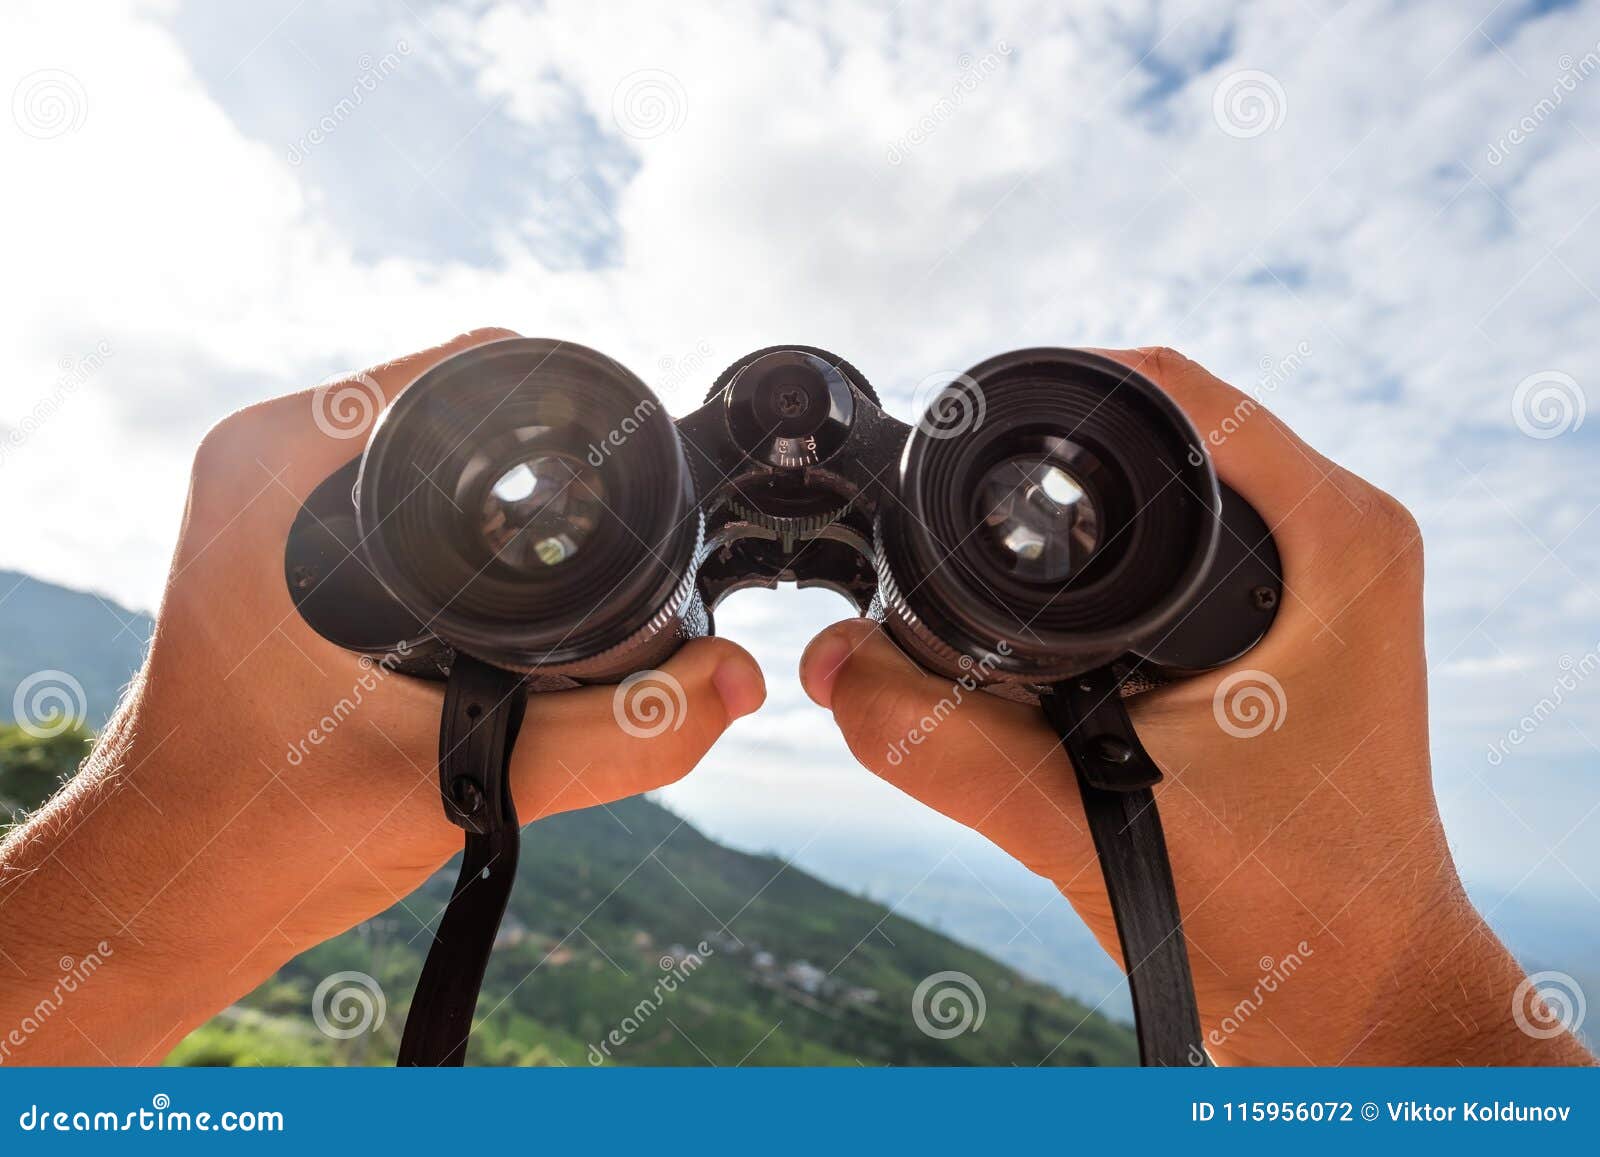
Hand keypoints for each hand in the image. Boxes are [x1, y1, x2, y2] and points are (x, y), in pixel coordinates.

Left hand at [0, 328, 764, 1064]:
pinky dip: (464, 533)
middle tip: (599, 573)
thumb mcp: (468, 778)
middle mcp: (264, 456)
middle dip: (546, 476)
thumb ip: (625, 735)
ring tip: (551, 597)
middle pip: (464, 408)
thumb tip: (738, 678)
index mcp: (278, 465)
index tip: (634, 492)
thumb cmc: (268, 835)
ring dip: (505, 507)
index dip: (572, 421)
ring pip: (437, 452)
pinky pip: (402, 492)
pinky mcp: (279, 535)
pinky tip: (499, 609)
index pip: (474, 372)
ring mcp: (266, 492)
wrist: (168, 886)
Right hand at [799, 346, 1590, 1065]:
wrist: (1355, 999)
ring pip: (1175, 491)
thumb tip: (829, 665)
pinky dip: (1112, 564)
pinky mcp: (1302, 623)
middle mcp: (1345, 540)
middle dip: (1053, 465)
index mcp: (1337, 543)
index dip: (1050, 391)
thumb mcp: (1091, 822)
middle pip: (1166, 433)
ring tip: (994, 567)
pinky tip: (1049, 615)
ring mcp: (1329, 581)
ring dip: (1083, 517)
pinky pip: (1191, 545)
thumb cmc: (1279, 919)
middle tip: (957, 520)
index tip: (957, 432)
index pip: (1171, 394)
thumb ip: (943, 745)